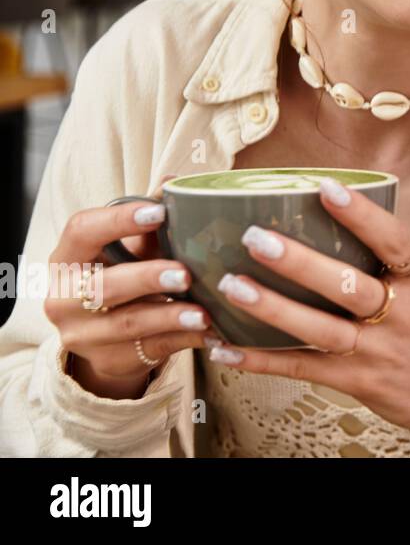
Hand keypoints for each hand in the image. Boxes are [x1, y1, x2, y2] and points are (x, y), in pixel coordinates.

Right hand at [46, 177, 216, 399]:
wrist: (106, 337)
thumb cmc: (120, 275)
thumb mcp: (128, 248)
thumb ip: (149, 220)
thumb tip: (177, 184)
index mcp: (66, 259)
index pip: (82, 231)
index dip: (119, 220)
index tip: (159, 211)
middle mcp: (64, 299)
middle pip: (103, 287)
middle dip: (146, 278)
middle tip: (184, 272)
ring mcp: (83, 335)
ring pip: (128, 324)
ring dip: (170, 316)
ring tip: (203, 312)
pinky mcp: (110, 361)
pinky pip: (151, 350)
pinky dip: (185, 339)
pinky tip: (210, 331)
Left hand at [203, 178, 409, 442]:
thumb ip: (404, 260)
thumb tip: (363, 210)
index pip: (394, 242)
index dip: (361, 215)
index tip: (326, 188)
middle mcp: (402, 313)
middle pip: (348, 284)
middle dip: (300, 262)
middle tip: (256, 238)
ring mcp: (380, 349)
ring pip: (321, 327)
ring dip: (273, 308)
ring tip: (232, 287)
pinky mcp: (361, 380)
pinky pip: (306, 368)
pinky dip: (264, 359)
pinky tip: (228, 348)